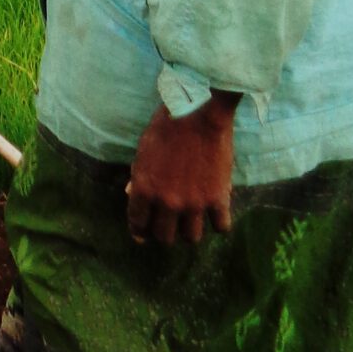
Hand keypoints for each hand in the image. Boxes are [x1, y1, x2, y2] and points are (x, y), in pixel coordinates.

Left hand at [126, 94, 237, 244]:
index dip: (139, 231)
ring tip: (192, 221)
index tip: (143, 235)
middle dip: (165, 232)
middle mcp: (167, 201)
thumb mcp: (144, 148)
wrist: (199, 113)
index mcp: (144, 188)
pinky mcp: (218, 199)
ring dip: (190, 232)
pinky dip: (219, 223)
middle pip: (164, 236)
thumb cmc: (167, 125)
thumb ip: (138, 175)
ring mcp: (193, 203)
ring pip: (191, 238)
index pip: (137, 223)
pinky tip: (216, 215)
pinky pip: (220, 227)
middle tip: (169, 225)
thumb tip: (131, 193)